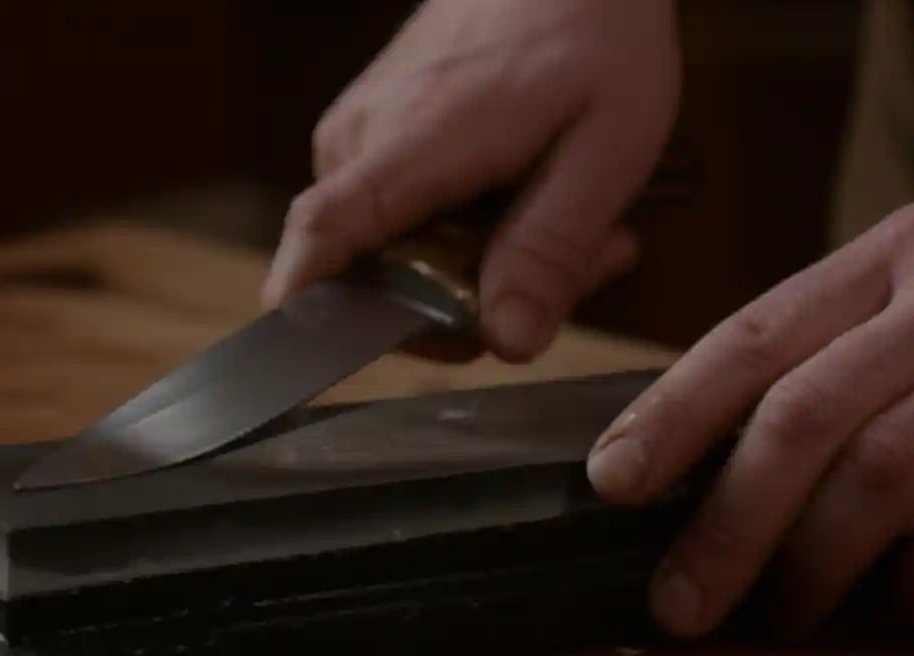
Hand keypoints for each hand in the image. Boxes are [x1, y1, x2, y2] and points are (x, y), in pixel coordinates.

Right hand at [261, 0, 680, 361]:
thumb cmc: (593, 36)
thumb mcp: (606, 151)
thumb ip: (550, 251)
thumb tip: (505, 343)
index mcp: (412, 142)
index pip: (324, 232)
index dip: (308, 307)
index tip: (312, 360)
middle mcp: (361, 140)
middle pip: (378, 275)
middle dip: (474, 300)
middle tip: (580, 268)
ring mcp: (359, 133)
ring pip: (397, 251)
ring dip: (486, 263)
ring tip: (575, 222)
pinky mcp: (373, 133)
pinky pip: (402, 216)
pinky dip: (471, 228)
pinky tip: (534, 199)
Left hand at [588, 189, 913, 636]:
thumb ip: (839, 346)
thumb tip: (705, 452)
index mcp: (893, 252)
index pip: (751, 336)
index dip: (670, 413)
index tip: (611, 483)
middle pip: (806, 413)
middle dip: (729, 523)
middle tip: (678, 604)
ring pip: (892, 467)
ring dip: (819, 560)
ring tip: (778, 615)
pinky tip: (904, 607)